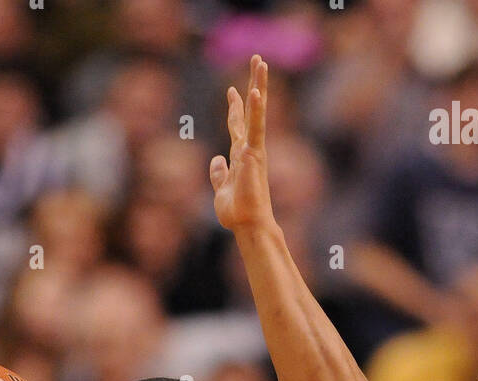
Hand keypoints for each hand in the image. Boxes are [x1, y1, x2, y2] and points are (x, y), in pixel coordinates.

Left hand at [209, 54, 274, 232]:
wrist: (248, 225)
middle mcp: (250, 148)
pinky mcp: (255, 155)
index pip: (238, 124)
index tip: (233, 89)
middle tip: (258, 59)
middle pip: (252, 110)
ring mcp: (254, 149)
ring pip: (257, 111)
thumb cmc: (237, 212)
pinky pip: (256, 128)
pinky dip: (256, 109)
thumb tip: (216, 159)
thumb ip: (219, 173)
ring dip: (259, 85)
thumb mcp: (220, 190)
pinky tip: (255, 91)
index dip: (235, 106)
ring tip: (261, 62)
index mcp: (241, 155)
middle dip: (255, 83)